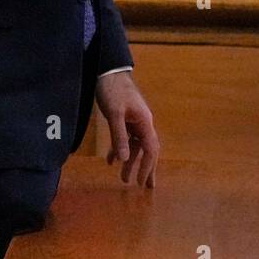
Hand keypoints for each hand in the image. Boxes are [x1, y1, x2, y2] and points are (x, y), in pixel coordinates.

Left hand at [95, 72, 159, 187]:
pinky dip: (120, 149)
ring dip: (130, 161)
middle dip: (145, 168)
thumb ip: (120, 136)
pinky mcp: (125, 118)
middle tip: (145, 187)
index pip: (150, 150)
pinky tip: (111, 160)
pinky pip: (125, 138)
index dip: (147, 167)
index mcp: (144, 122)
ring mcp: (134, 120)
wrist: (107, 70)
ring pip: (135, 145)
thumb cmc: (113, 90)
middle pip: (147, 150)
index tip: (142, 182)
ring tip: (124, 178)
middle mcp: (143, 123)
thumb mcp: (114, 114)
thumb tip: (126, 159)